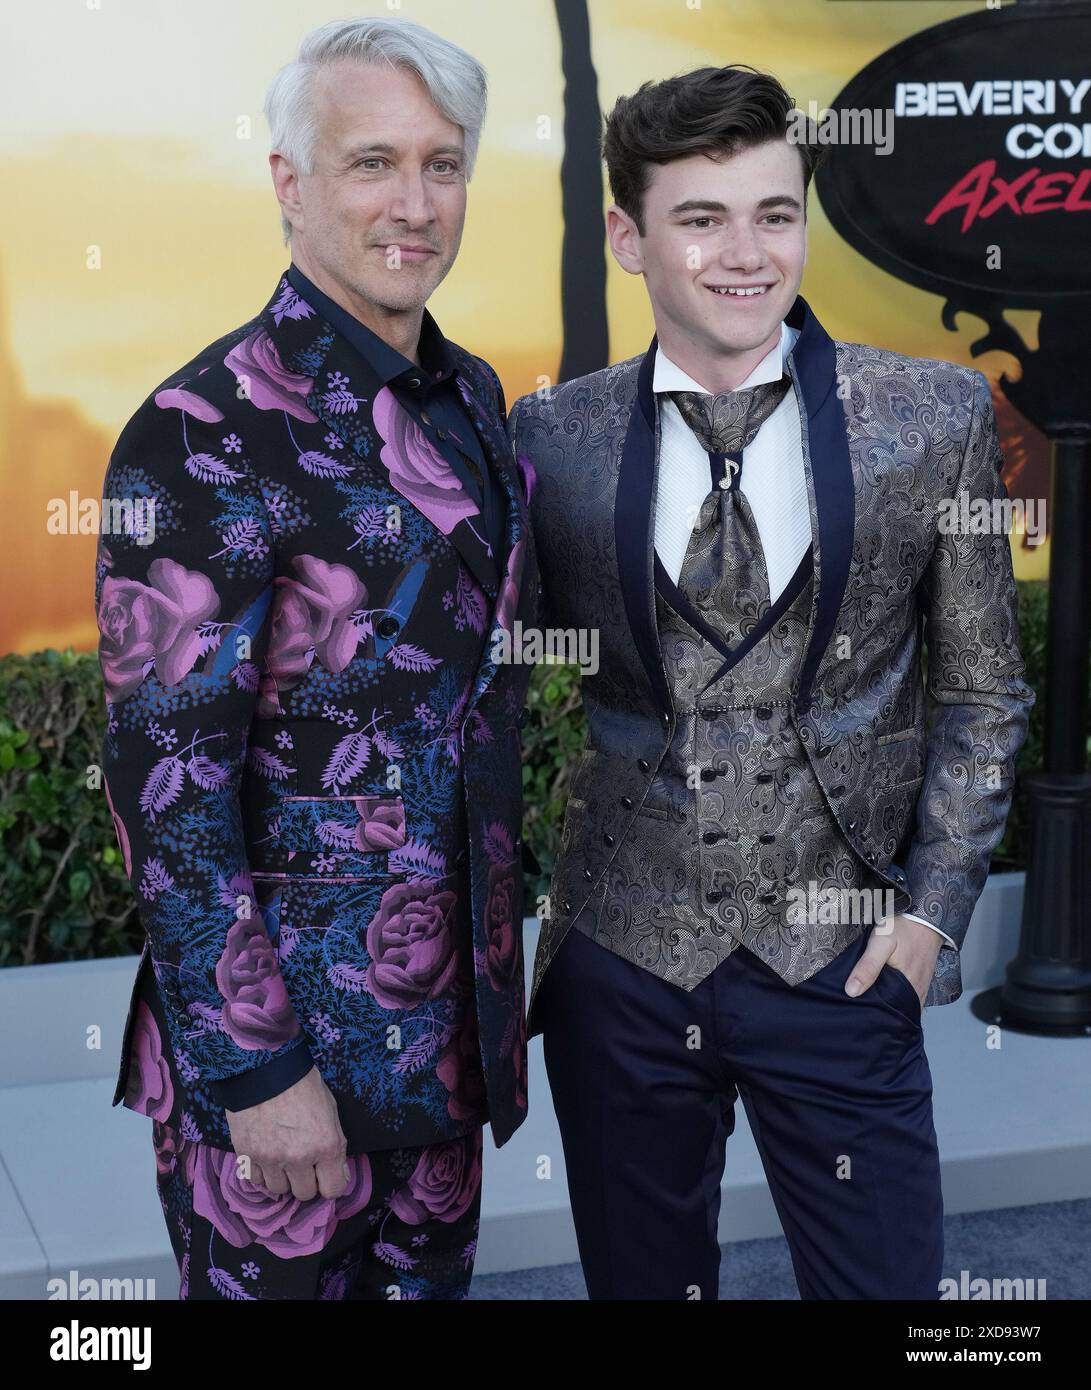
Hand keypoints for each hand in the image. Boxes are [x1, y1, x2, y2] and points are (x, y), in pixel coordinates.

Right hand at [225, 1066, 349, 1201]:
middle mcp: (299, 1158)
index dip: (332, 1182)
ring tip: (282, 1154)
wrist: (264, 1067)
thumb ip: (335, 1144)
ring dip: (283, 1177)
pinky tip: (265, 1153)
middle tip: (303, 1161)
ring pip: (280, 1189)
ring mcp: (271, 1159)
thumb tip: (339, 1172)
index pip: (334, 1189)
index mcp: (326, 1145)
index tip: (327, 1174)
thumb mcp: (330, 1110)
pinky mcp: (248, 1155)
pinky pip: (257, 1180)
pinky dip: (262, 1171)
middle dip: (307, 1180)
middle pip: (305, 1193)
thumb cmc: (302, 1085)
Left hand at [845, 915, 941, 1008]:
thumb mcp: (880, 943)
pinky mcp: (920, 984)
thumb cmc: (904, 929)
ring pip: (898, 1004)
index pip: (884, 1011)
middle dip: (875, 1008)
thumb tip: (852, 991)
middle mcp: (916, 993)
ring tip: (868, 997)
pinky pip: (906, 998)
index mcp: (907, 987)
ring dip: (885, 1003)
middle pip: (892, 1010)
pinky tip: (883, 990)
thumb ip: (867, 966)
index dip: (868, 1010)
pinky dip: (894, 997)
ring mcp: (920, 990)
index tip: (855, 1007)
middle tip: (859, 1002)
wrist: (926, 919)